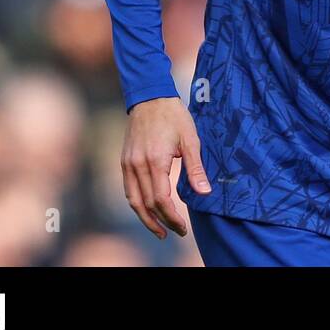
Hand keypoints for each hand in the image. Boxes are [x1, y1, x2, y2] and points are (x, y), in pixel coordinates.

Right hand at [121, 96, 210, 239]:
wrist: (150, 97)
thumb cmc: (174, 117)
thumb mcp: (190, 139)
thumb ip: (195, 168)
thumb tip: (205, 192)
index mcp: (155, 161)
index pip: (160, 200)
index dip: (172, 217)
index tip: (183, 227)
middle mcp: (137, 165)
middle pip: (146, 204)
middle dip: (161, 222)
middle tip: (176, 232)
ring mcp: (127, 164)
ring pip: (133, 200)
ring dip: (145, 218)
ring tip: (159, 231)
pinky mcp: (124, 161)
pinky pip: (128, 189)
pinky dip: (137, 204)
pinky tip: (147, 210)